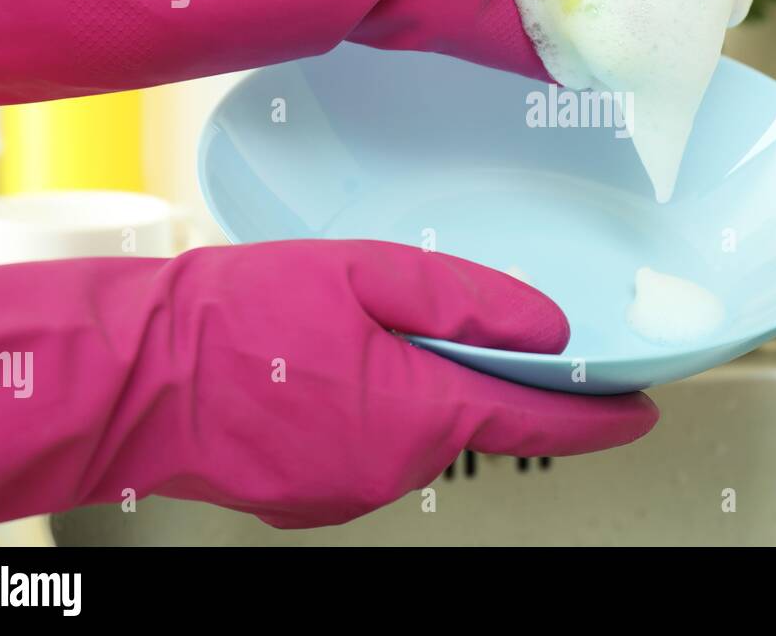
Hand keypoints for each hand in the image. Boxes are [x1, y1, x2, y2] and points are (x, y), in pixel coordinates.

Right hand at [0, 240, 656, 535]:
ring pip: (421, 435)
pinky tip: (328, 378)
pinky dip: (373, 419)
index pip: (541, 420)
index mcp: (421, 409)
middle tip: (450, 328)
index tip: (640, 411)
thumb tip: (547, 328)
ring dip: (417, 394)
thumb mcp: (367, 275)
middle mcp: (397, 467)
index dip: (600, 417)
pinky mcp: (314, 500)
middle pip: (475, 420)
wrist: (134, 377)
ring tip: (358, 343)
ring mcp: (352, 493)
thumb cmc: (240, 318)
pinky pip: (373, 455)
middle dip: (483, 381)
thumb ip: (468, 301)